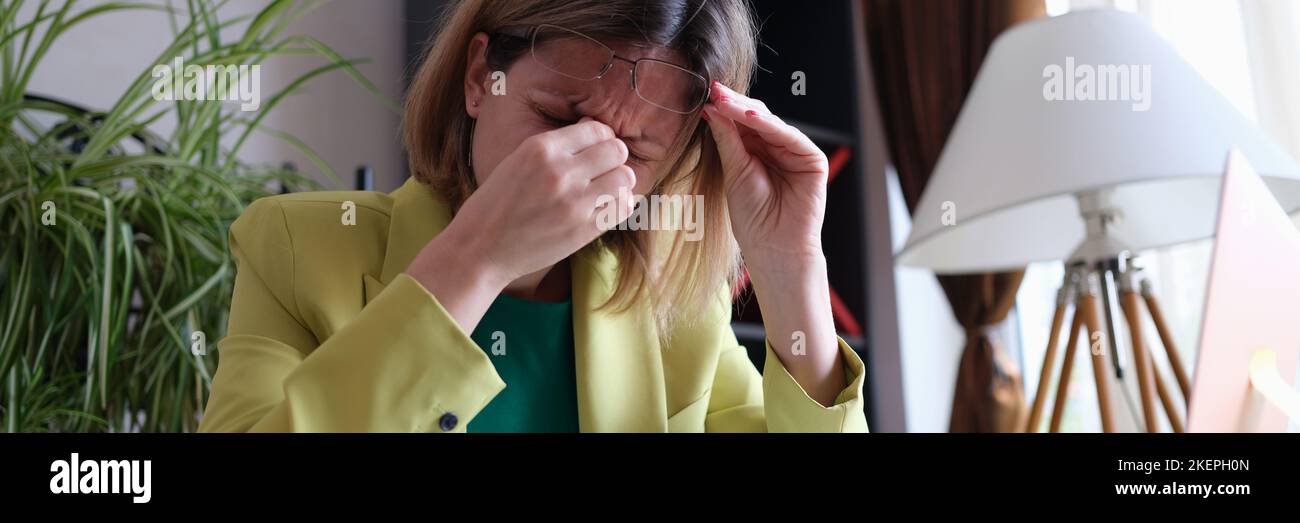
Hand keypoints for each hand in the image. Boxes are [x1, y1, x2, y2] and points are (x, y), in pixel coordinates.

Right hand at [404, 118, 635, 332]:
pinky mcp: (584, 230)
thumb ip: (556, 147)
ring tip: (604, 191)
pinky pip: (622, 207)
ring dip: (619, 182)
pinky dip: (618, 205)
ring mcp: (574, 202)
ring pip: (625, 177)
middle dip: (614, 158)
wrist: (480, 249)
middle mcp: (560, 171)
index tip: (595, 151)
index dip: (601, 139)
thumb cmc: (497, 204)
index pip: (596, 129)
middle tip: (602, 171)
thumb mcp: (518, 161)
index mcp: (541, 148)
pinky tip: (603, 208)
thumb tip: (594, 128)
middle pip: (617, 150)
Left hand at [702, 82, 844, 405]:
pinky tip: (750, 118)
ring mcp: (796, 153)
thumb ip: (727, 139)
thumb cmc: (753, 220)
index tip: (705, 96)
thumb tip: (712, 108)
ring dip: (748, 111)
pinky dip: (770, 126)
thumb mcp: (733, 173)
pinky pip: (789, 136)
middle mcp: (777, 149)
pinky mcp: (813, 160)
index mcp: (757, 153)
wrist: (774, 249)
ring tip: (725, 100)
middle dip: (734, 105)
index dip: (724, 110)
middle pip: (756, 119)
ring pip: (770, 124)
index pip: (740, 125)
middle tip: (714, 91)